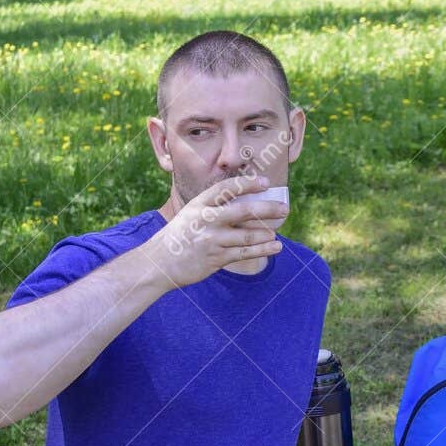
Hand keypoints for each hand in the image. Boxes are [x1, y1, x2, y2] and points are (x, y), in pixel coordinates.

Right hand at [150, 174, 289, 289]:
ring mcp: (211, 240)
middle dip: (267, 209)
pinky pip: (244, 253)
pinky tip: (276, 247)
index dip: (247, 184)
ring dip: (266, 234)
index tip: (265, 182)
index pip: (226, 189)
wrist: (160, 262)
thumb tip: (245, 202)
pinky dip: (263, 250)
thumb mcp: (191, 214)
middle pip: (243, 211)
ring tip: (277, 233)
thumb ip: (213, 207)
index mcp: (199, 204)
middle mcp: (206, 220)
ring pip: (247, 235)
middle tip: (284, 209)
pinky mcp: (216, 258)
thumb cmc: (180, 236)